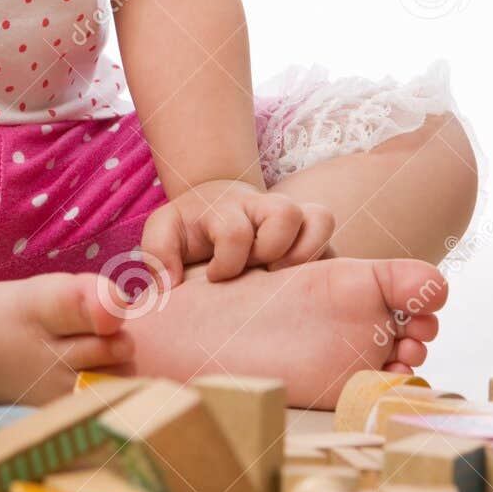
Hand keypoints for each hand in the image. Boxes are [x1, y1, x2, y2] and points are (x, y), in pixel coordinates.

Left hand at [140, 177, 335, 287]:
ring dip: (306, 252)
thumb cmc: (190, 227)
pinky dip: (324, 263)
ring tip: (282, 276)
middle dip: (271, 248)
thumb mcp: (163, 232)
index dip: (227, 260)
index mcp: (227, 209)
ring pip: (321, 218)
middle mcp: (264, 208)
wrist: (216, 205)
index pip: (235, 230)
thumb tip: (167, 286)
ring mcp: (293, 220)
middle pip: (286, 213)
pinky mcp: (312, 238)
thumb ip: (157, 254)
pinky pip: (335, 242)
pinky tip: (300, 286)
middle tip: (256, 270)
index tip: (215, 276)